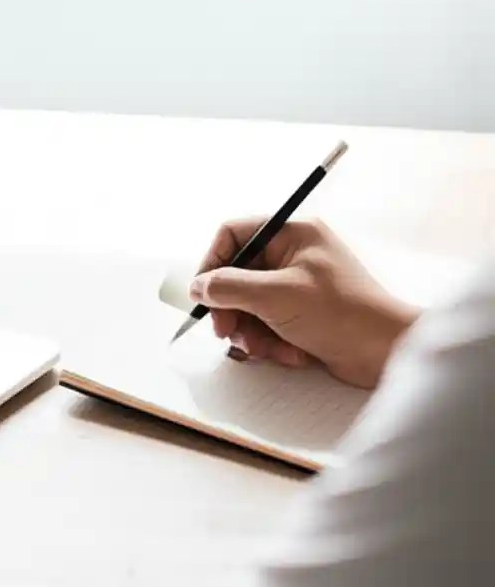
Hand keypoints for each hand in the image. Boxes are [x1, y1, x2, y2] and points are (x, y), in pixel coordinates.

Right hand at [190, 218, 419, 388]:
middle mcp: (294, 254)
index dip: (211, 263)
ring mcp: (299, 285)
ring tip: (262, 349)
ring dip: (250, 330)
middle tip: (226, 331)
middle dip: (230, 307)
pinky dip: (271, 342)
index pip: (233, 235)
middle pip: (237, 274)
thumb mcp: (276, 296)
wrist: (388, 353)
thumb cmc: (342, 314)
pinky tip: (288, 353)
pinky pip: (268, 323)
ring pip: (249, 304)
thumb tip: (197, 287)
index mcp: (293, 234)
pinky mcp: (303, 314)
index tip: (203, 294)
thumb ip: (229, 287)